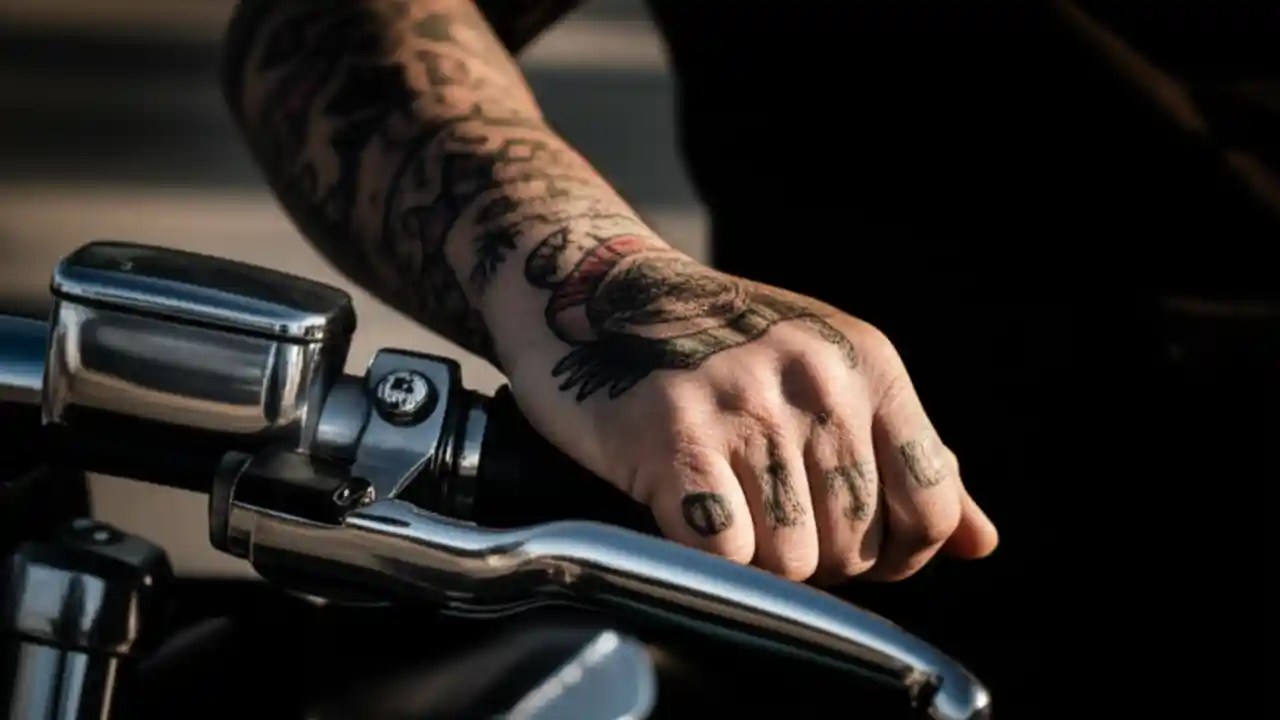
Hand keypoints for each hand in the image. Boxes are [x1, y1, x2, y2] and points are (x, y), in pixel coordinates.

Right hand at [496, 234, 998, 582]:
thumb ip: (906, 459)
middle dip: (818, 559)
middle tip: (764, 518)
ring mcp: (745, 406)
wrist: (594, 292)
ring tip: (721, 509)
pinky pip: (727, 556)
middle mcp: (817, 380)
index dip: (901, 552)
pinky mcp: (676, 439)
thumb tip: (982, 544)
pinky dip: (707, 557)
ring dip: (755, 561)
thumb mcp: (825, 377)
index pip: (933, 504)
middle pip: (859, 548)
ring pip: (793, 564)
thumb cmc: (714, 346)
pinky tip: (684, 512)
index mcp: (866, 364)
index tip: (854, 546)